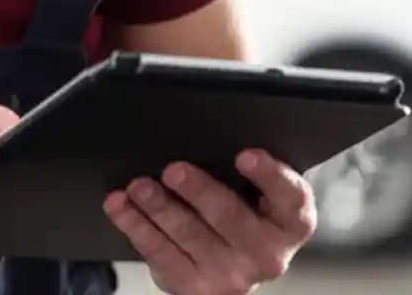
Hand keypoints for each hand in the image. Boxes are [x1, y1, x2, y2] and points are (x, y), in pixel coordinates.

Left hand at [104, 150, 315, 294]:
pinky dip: (135, 225)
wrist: (230, 269)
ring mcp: (232, 276)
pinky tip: (120, 206)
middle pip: (230, 216)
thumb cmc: (242, 215)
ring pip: (188, 234)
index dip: (270, 175)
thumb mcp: (257, 193)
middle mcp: (267, 254)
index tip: (245, 154)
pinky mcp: (195, 288)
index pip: (290, 197)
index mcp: (290, 223)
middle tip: (173, 170)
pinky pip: (159, 253)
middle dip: (198, 190)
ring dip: (159, 206)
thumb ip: (245, 170)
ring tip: (139, 186)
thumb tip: (203, 132)